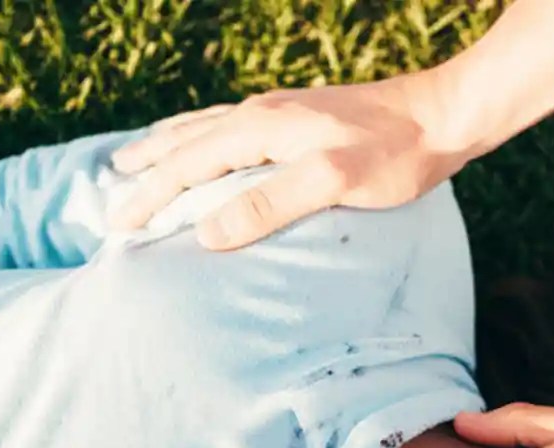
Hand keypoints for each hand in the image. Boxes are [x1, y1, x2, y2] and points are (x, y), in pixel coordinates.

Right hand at [109, 72, 469, 249]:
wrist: (443, 114)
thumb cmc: (395, 155)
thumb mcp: (334, 182)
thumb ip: (271, 204)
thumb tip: (206, 232)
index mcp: (260, 127)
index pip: (187, 165)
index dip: (150, 197)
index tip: (118, 226)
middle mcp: (261, 112)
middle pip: (186, 142)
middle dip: (146, 172)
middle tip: (110, 199)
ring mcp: (280, 110)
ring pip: (204, 127)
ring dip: (167, 147)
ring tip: (135, 161)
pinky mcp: (299, 115)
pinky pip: (230, 124)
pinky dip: (202, 135)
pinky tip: (208, 142)